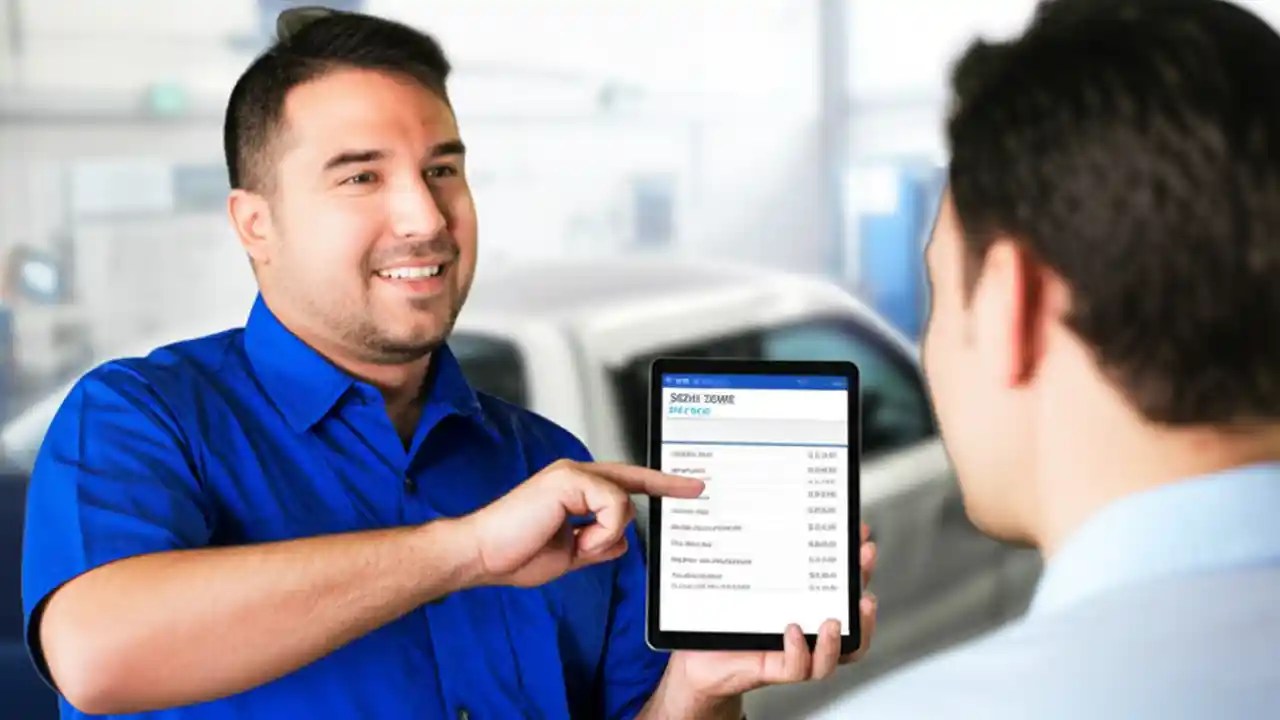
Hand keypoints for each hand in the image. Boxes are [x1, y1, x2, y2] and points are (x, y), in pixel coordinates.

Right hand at [460, 459, 703, 587]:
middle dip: (667, 484)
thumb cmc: (515, 554)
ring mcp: (571, 473)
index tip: (686, 487)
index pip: (623, 483)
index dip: (656, 484)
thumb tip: (622, 540)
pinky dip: (601, 532)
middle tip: (697, 488)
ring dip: (606, 535)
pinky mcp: (568, 479)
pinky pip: (611, 506)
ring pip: (622, 501)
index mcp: (574, 490)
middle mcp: (574, 475)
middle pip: (632, 478)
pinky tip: (578, 542)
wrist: (483, 555)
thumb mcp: (570, 554)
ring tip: (579, 548)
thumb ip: (597, 544)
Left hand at [664, 524, 878, 712]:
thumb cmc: (720, 619)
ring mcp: (793, 652)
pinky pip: (797, 668)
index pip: (842, 587)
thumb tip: (763, 506)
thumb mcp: (739, 580)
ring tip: (835, 619)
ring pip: (836, 655)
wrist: (693, 659)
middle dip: (864, 590)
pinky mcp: (772, 669)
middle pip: (852, 619)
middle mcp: (807, 632)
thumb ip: (755, 554)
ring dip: (842, 637)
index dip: (858, 563)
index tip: (861, 534)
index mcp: (804, 607)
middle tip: (863, 560)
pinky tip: (794, 631)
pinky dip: (800, 652)